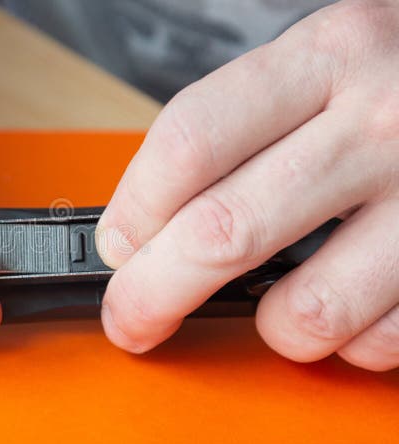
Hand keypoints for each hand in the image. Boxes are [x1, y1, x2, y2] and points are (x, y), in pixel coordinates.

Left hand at [97, 0, 398, 370]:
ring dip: (268, 327)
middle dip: (152, 295)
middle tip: (131, 318)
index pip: (190, 142)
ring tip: (270, 307)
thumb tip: (146, 223)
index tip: (116, 247)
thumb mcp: (323, 63)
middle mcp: (380, 121)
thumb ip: (242, 127)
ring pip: (307, 310)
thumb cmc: (398, 79)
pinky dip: (345, 342)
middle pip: (222, 232)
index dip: (134, 210)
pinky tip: (342, 304)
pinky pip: (378, 341)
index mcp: (326, 57)